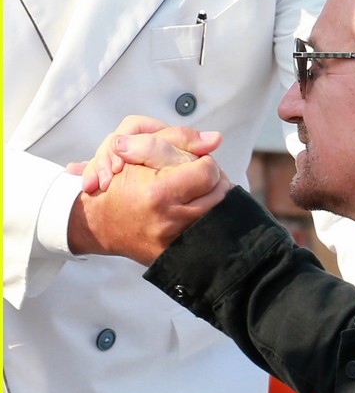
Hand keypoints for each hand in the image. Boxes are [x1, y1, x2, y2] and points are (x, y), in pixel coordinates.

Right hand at [67, 126, 232, 263]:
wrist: (99, 223)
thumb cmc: (117, 185)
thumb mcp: (138, 151)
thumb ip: (177, 138)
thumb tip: (216, 139)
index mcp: (159, 193)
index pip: (208, 173)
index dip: (205, 162)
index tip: (196, 161)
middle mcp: (168, 221)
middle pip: (218, 194)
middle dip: (213, 180)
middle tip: (199, 175)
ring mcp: (174, 241)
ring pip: (217, 214)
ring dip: (212, 198)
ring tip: (195, 190)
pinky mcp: (176, 254)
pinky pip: (206, 234)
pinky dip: (204, 219)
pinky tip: (191, 209)